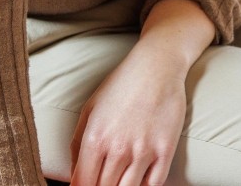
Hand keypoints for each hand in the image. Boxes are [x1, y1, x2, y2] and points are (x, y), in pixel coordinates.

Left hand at [69, 46, 186, 185]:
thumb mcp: (89, 110)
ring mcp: (143, 150)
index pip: (82, 184)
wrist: (156, 66)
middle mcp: (118, 148)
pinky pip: (154, 185)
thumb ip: (78, 146)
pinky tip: (138, 183)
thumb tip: (75, 175)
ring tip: (119, 182)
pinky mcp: (165, 150)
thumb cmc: (121, 86)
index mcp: (95, 139)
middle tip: (103, 182)